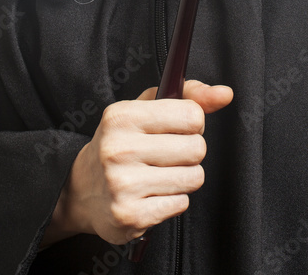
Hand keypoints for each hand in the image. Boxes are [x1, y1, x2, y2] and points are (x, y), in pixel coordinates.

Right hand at [40, 79, 232, 246]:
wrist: (82, 189)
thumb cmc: (122, 142)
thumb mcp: (146, 108)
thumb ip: (189, 96)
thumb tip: (224, 93)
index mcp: (123, 115)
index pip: (191, 115)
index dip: (192, 123)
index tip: (177, 129)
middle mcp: (119, 148)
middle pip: (196, 148)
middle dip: (190, 153)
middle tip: (168, 155)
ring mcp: (122, 184)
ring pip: (193, 177)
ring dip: (184, 178)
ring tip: (160, 175)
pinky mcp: (130, 214)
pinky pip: (181, 203)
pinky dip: (173, 200)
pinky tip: (152, 194)